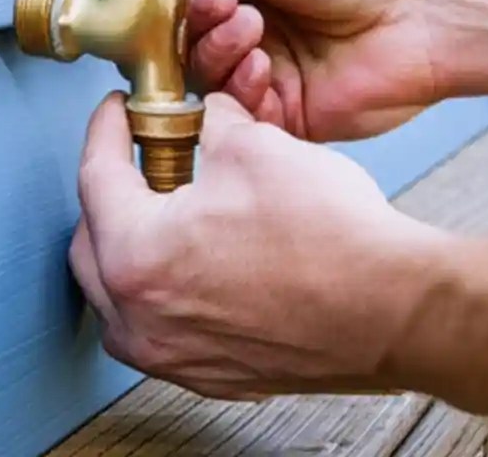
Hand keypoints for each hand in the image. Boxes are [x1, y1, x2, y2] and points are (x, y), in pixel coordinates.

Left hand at [69, 91, 442, 398]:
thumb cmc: (331, 242)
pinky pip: (167, 326)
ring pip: (125, 294)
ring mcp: (174, 356)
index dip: (107, 131)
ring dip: (137, 246)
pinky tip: (207, 259)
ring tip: (172, 209)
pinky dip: (172, 289)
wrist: (392, 311)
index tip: (117, 113)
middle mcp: (141, 319)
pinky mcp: (212, 374)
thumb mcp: (257, 148)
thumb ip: (212, 127)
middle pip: (96, 242)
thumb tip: (209, 118)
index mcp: (134, 256)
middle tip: (142, 157)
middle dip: (113, 193)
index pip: (96, 178)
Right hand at [100, 0, 487, 141]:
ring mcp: (263, 71)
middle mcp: (248, 25)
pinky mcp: (283, 114)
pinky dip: (241, 87)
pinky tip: (265, 64)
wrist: (432, 10)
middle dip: (184, 16)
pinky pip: (236, 112)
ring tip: (249, 23)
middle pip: (175, 34)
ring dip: (213, 48)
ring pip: (200, 73)